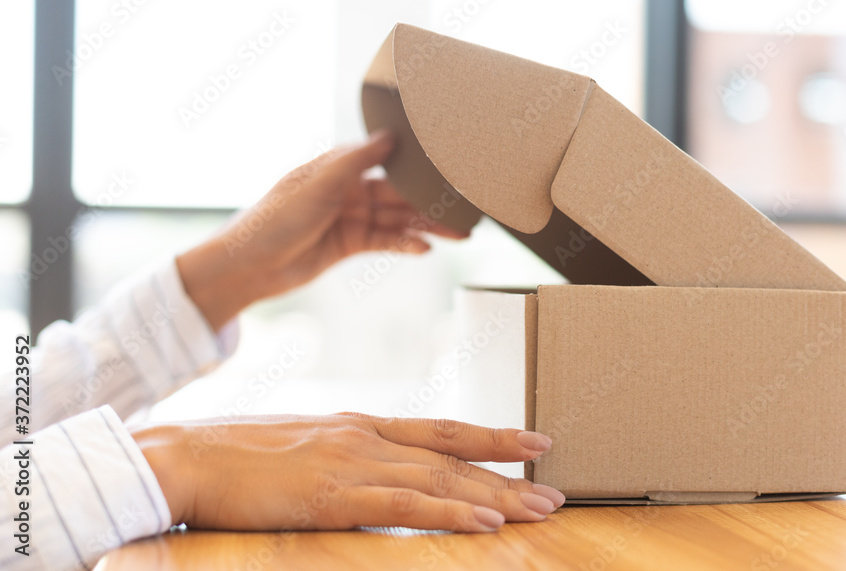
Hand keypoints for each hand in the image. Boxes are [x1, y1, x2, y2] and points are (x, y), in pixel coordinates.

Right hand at [133, 413, 565, 531]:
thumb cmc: (238, 455)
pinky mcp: (332, 495)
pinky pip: (405, 505)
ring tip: (540, 508)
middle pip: (453, 456)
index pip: (442, 430)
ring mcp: (352, 462)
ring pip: (441, 480)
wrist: (187, 454)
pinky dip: (451, 514)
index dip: (491, 436)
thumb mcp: (304, 445)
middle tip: (556, 489)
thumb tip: (374, 474)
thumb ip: (345, 455)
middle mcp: (367, 436)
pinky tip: (486, 524)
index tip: (533, 441)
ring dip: (496, 497)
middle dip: (508, 474)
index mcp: (361, 424)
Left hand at [177, 132, 466, 330]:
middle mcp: (349, 190)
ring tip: (459, 234)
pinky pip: (386, 242)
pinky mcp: (351, 244)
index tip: (448, 163)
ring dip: (427, 226)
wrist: (249, 265)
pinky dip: (405, 244)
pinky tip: (426, 249)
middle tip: (466, 207)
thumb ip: (356, 160)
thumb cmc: (274, 218)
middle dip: (431, 201)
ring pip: (398, 219)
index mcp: (339, 167)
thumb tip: (391, 136)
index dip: (417, 164)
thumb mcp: (317, 184)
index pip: (387, 160)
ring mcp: (352, 218)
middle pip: (399, 194)